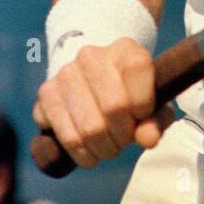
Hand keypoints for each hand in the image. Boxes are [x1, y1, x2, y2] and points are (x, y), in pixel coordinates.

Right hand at [32, 39, 175, 168]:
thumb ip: (157, 120)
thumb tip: (148, 139)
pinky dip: (83, 154)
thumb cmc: (131, 97)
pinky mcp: (45, 95)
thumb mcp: (153, 104)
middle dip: (124, 134)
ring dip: (105, 148)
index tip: (143, 114)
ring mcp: (64, 74)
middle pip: (114, 106)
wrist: (93, 85)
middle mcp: (91, 56)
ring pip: (89, 128)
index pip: (138, 67)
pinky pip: (68, 138)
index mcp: (124, 49)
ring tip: (110, 145)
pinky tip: (90, 149)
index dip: (144, 102)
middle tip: (125, 138)